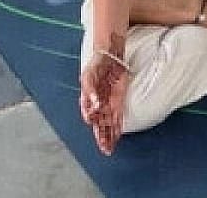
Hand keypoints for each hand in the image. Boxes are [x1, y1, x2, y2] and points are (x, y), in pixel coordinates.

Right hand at [79, 41, 129, 155]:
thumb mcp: (88, 76)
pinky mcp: (118, 101)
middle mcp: (97, 105)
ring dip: (109, 136)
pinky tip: (117, 136)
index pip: (89, 115)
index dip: (92, 121)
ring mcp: (108, 104)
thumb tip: (95, 105)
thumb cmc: (96, 66)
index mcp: (88, 100)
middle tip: (104, 150)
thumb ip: (90, 91)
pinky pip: (118, 117)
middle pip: (99, 124)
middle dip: (101, 138)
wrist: (109, 57)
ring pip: (108, 124)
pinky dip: (117, 127)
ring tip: (109, 149)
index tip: (94, 125)